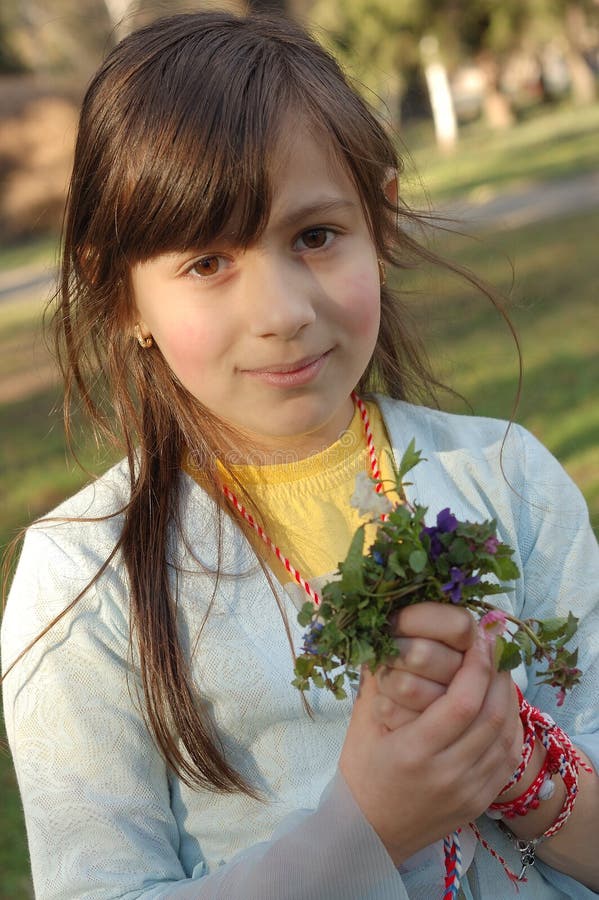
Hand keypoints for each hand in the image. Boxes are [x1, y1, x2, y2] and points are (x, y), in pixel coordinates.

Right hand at [340, 620, 522, 864]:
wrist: (368, 833)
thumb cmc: (360, 771)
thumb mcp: (361, 723)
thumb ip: (380, 679)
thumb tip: (396, 633)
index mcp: (413, 751)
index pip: (462, 703)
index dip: (477, 666)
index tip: (478, 637)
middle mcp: (447, 775)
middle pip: (492, 717)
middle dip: (498, 674)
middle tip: (494, 645)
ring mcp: (468, 793)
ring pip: (506, 737)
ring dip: (508, 698)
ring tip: (500, 669)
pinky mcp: (480, 803)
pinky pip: (507, 758)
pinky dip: (510, 726)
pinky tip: (500, 704)